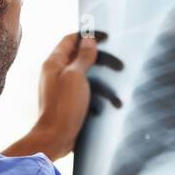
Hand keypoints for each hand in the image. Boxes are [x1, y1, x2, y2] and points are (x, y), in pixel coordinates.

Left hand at [2, 31, 122, 160]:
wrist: (55, 138)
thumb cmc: (63, 106)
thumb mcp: (76, 77)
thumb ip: (83, 57)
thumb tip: (89, 40)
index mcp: (54, 63)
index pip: (70, 40)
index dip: (88, 36)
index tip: (107, 37)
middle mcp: (57, 73)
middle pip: (81, 58)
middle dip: (102, 61)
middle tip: (120, 66)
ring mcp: (63, 88)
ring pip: (87, 77)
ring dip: (103, 83)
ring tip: (118, 93)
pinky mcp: (70, 102)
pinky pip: (87, 93)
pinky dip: (98, 96)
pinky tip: (108, 104)